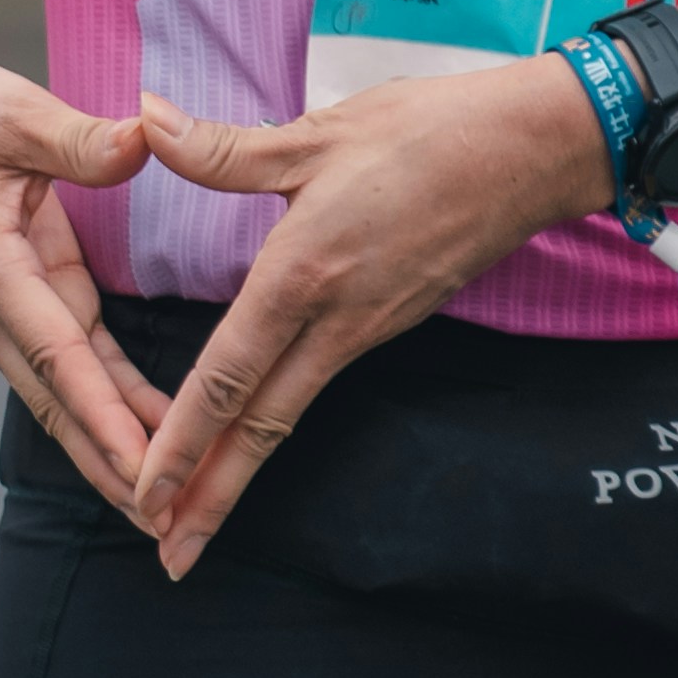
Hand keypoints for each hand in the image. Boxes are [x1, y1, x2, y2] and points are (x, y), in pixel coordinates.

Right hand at [0, 50, 165, 518]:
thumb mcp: (18, 114)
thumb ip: (81, 138)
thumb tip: (139, 141)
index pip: (56, 355)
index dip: (102, 416)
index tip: (142, 468)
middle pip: (58, 404)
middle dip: (110, 467)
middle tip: (164, 523)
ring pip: (62, 400)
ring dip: (110, 452)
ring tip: (164, 505)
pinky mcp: (15, 310)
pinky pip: (68, 371)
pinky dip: (106, 409)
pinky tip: (148, 439)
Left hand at [122, 57, 600, 575]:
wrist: (533, 153)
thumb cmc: (428, 133)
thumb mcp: (317, 135)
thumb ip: (224, 148)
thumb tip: (145, 119)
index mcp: (302, 274)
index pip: (228, 374)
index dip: (182, 439)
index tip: (144, 490)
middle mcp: (335, 320)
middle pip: (261, 428)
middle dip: (210, 496)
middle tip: (169, 559)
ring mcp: (367, 329)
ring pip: (289, 416)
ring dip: (240, 471)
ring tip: (198, 517)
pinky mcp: (389, 322)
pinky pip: (317, 385)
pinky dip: (275, 423)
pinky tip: (252, 435)